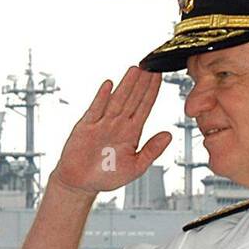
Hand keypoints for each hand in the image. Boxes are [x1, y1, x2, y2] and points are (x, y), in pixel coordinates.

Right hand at [51, 66, 171, 194]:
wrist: (79, 184)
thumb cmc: (106, 176)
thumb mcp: (135, 167)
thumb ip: (152, 151)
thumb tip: (168, 135)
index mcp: (131, 133)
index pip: (144, 108)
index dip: (152, 92)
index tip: (159, 76)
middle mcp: (118, 125)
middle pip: (132, 99)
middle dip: (141, 82)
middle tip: (150, 64)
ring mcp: (102, 124)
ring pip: (117, 100)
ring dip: (126, 85)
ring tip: (135, 69)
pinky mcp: (86, 127)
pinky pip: (95, 109)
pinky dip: (101, 97)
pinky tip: (108, 85)